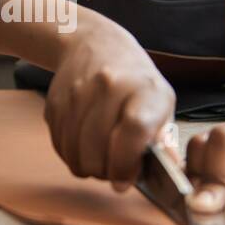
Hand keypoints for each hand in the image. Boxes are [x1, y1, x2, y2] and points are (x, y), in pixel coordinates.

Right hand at [45, 23, 174, 191]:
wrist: (94, 45)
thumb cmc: (134, 81)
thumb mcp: (160, 101)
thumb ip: (163, 138)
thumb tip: (169, 168)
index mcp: (143, 88)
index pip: (134, 128)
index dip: (127, 161)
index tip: (125, 179)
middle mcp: (108, 87)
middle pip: (98, 150)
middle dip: (106, 172)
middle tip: (114, 169)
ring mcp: (77, 94)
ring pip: (76, 154)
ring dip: (88, 167)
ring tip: (100, 158)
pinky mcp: (54, 104)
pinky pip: (60, 147)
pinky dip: (72, 155)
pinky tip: (85, 145)